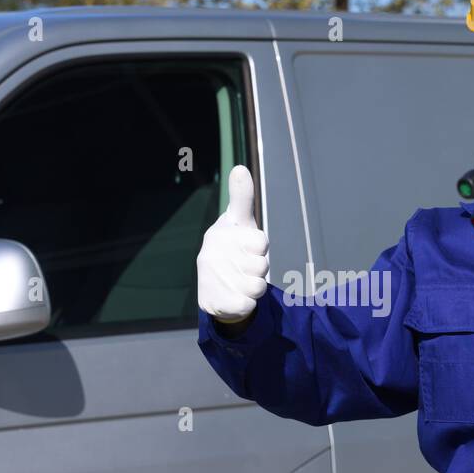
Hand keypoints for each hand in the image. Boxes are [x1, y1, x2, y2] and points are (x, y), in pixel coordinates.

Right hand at [197, 165, 269, 323]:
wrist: (215, 291)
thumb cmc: (233, 250)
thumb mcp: (240, 221)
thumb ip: (241, 197)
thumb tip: (240, 167)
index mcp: (221, 233)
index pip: (261, 242)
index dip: (260, 248)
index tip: (249, 248)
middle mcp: (212, 254)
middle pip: (261, 265)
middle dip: (258, 269)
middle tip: (244, 268)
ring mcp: (212, 279)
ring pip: (257, 286)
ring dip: (254, 288)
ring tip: (241, 282)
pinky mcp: (215, 303)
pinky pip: (247, 305)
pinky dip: (247, 304)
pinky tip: (236, 297)